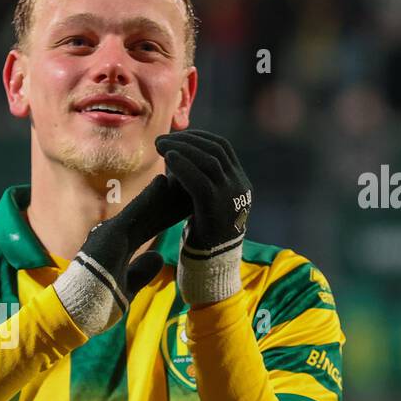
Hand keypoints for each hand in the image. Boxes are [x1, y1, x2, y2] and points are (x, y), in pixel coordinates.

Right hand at [53, 173, 189, 334]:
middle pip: (152, 211)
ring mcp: (112, 232)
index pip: (153, 225)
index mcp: (122, 246)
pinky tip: (163, 181)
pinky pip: (133, 213)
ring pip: (145, 206)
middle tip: (192, 178)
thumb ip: (142, 271)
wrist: (78, 312)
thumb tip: (159, 258)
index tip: (190, 201)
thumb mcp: (128, 286)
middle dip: (173, 197)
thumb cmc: (98, 303)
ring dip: (165, 190)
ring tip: (183, 172)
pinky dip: (148, 197)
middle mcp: (117, 234)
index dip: (172, 212)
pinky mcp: (109, 235)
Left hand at [155, 129, 250, 305]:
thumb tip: (179, 156)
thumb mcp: (205, 202)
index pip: (222, 147)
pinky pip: (200, 180)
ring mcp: (231, 197)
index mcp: (241, 182)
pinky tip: (168, 159)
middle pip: (214, 150)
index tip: (177, 135)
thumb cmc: (202, 234)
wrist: (211, 265)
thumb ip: (200, 179)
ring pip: (208, 161)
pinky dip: (183, 166)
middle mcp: (240, 186)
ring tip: (159, 146)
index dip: (198, 137)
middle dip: (186, 140)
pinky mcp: (216, 208)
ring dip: (181, 149)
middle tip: (161, 139)